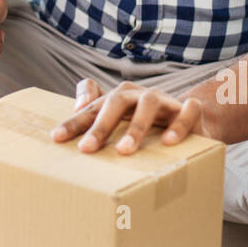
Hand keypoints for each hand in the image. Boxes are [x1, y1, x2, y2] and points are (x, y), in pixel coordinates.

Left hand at [51, 79, 205, 153]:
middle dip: (101, 125)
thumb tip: (75, 107)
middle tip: (87, 148)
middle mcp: (139, 95)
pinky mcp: (190, 110)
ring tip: (124, 150)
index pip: (92, 109)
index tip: (57, 138)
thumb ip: (93, 112)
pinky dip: (178, 124)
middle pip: (116, 102)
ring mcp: (165, 100)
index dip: (74, 122)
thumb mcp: (118, 118)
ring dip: (136, 127)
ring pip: (148, 103)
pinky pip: (187, 111)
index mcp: (118, 98)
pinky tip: (167, 142)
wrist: (190, 119)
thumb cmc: (146, 121)